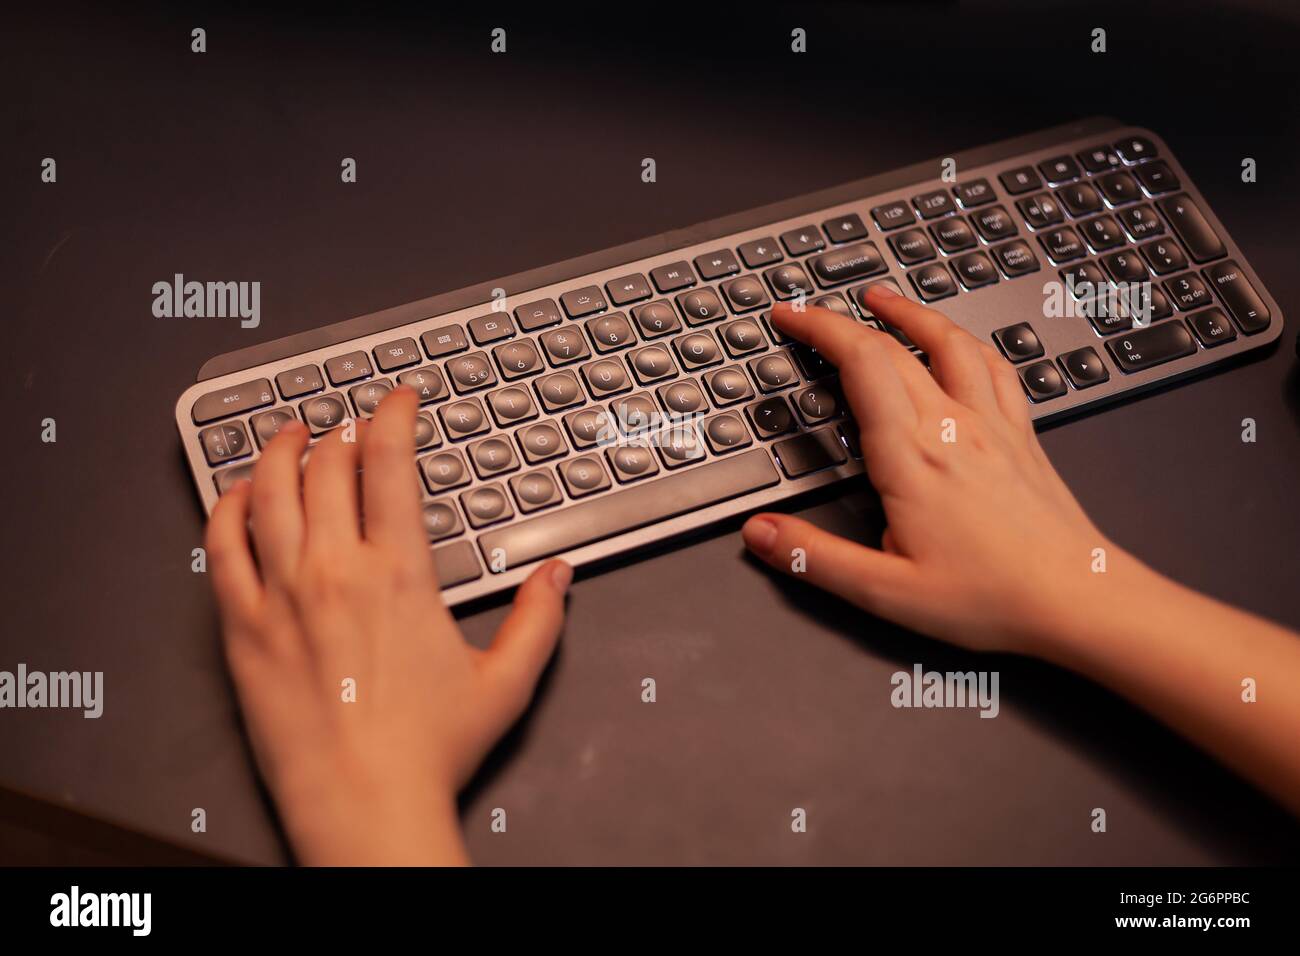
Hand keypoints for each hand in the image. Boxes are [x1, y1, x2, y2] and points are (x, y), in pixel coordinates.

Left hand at [204, 388, 569, 864]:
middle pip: (326, 467)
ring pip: (267, 493)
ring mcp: (281, 596)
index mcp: (400, 574)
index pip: (389, 463)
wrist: (365, 807)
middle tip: (348, 425)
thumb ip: (537, 619)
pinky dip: (227, 508)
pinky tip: (238, 495)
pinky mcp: (242, 629)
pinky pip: (221, 546)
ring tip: (289, 435)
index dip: (393, 416)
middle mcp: (335, 571)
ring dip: (278, 452)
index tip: (397, 399)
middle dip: (340, 431)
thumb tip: (557, 575)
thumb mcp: (505, 682)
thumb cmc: (429, 752)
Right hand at [742, 286, 1122, 656]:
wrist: (1079, 601)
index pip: (859, 364)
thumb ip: (815, 557)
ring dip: (910, 313)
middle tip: (811, 313)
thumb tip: (759, 534)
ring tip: (882, 300)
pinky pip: (996, 368)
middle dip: (844, 320)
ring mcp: (993, 426)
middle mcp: (953, 427)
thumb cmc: (991, 599)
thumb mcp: (885, 592)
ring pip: (950, 343)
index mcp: (911, 456)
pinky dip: (968, 342)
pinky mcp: (1022, 437)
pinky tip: (961, 343)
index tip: (790, 316)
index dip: (818, 328)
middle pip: (894, 347)